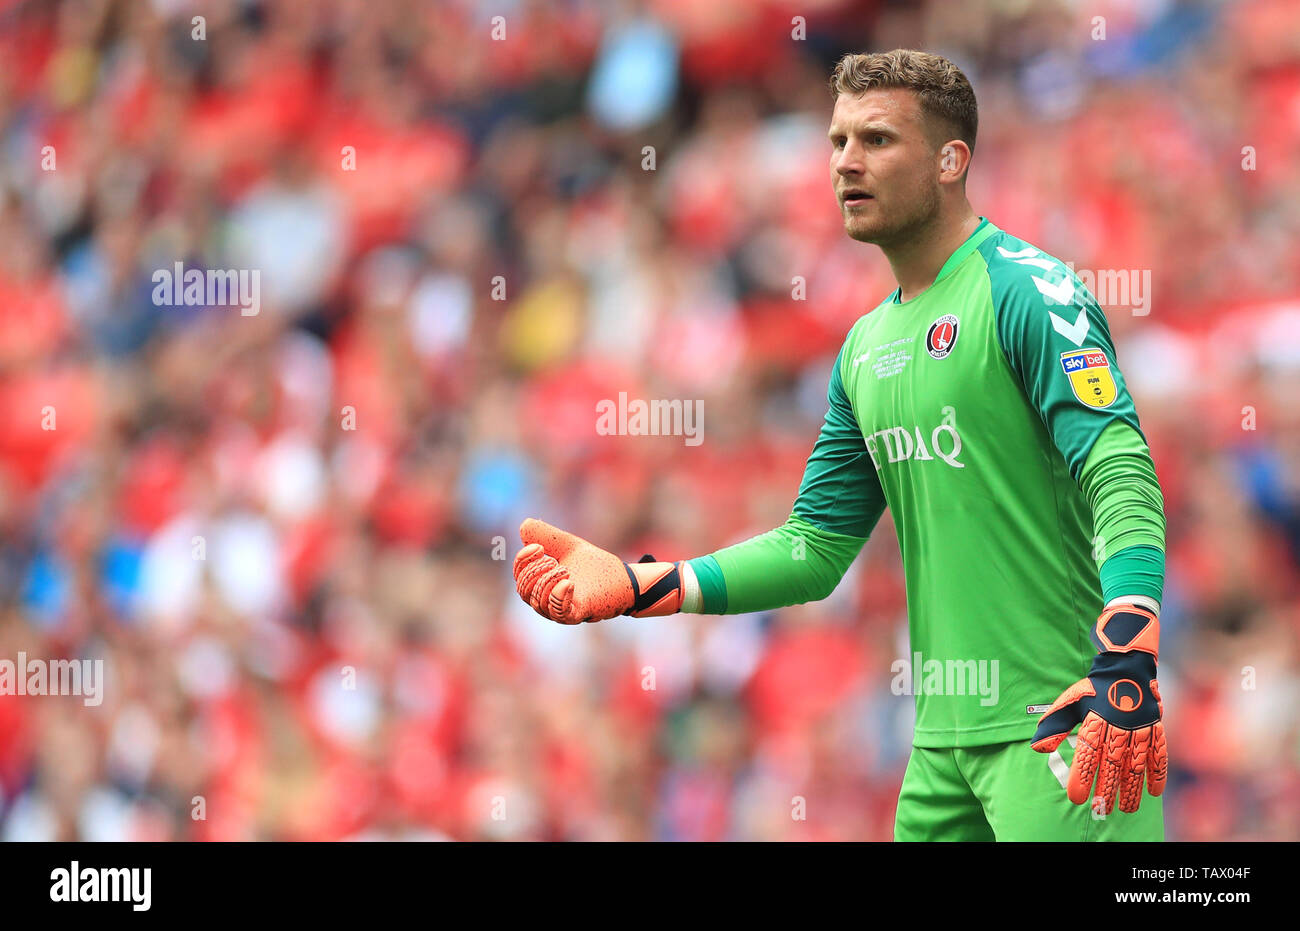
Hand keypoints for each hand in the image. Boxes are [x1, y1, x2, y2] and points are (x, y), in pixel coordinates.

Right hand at [512, 518, 683, 624]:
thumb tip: (524, 526)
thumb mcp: (568, 545)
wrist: (623, 578)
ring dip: (547, 582)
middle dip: (534, 572)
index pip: (520, 576)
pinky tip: (567, 582)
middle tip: (552, 559)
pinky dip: (559, 596)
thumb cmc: (594, 566)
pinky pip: (560, 611)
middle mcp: (547, 601)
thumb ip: (547, 535)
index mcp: (542, 584)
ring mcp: (561, 610)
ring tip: (564, 569)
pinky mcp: (579, 614)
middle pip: (525, 591)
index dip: (523, 560)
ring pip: (539, 602)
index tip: (538, 547)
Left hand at [1031, 604, 1166, 814]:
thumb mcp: (1070, 701)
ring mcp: (1139, 726)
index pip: (1087, 752)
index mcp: (1095, 719)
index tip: (1076, 796)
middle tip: (1101, 809)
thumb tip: (1037, 748)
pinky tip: (1153, 792)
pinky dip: (1157, 772)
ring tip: (1126, 808)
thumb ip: (1054, 725)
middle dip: (1107, 789)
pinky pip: (1159, 752)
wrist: (1125, 665)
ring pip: (1136, 762)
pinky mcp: (1155, 727)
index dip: (1082, 776)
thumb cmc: (1094, 688)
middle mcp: (1118, 724)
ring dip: (1131, 787)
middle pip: (1112, 763)